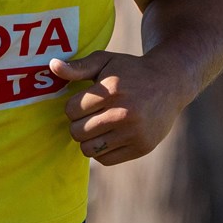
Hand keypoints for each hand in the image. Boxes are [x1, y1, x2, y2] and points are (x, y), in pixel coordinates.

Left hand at [49, 50, 186, 165]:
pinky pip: (105, 159)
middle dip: (78, 124)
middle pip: (77, 132)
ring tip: (97, 127)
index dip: (73, 106)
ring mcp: (134, 133)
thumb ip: (78, 67)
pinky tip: (109, 136)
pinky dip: (101, 151)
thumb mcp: (105, 62)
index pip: (71, 110)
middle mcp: (123, 113)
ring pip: (88, 149)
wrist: (170, 83)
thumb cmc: (131, 71)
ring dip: (87, 140)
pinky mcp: (142, 147)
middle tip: (89, 116)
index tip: (84, 102)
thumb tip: (52, 66)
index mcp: (112, 90)